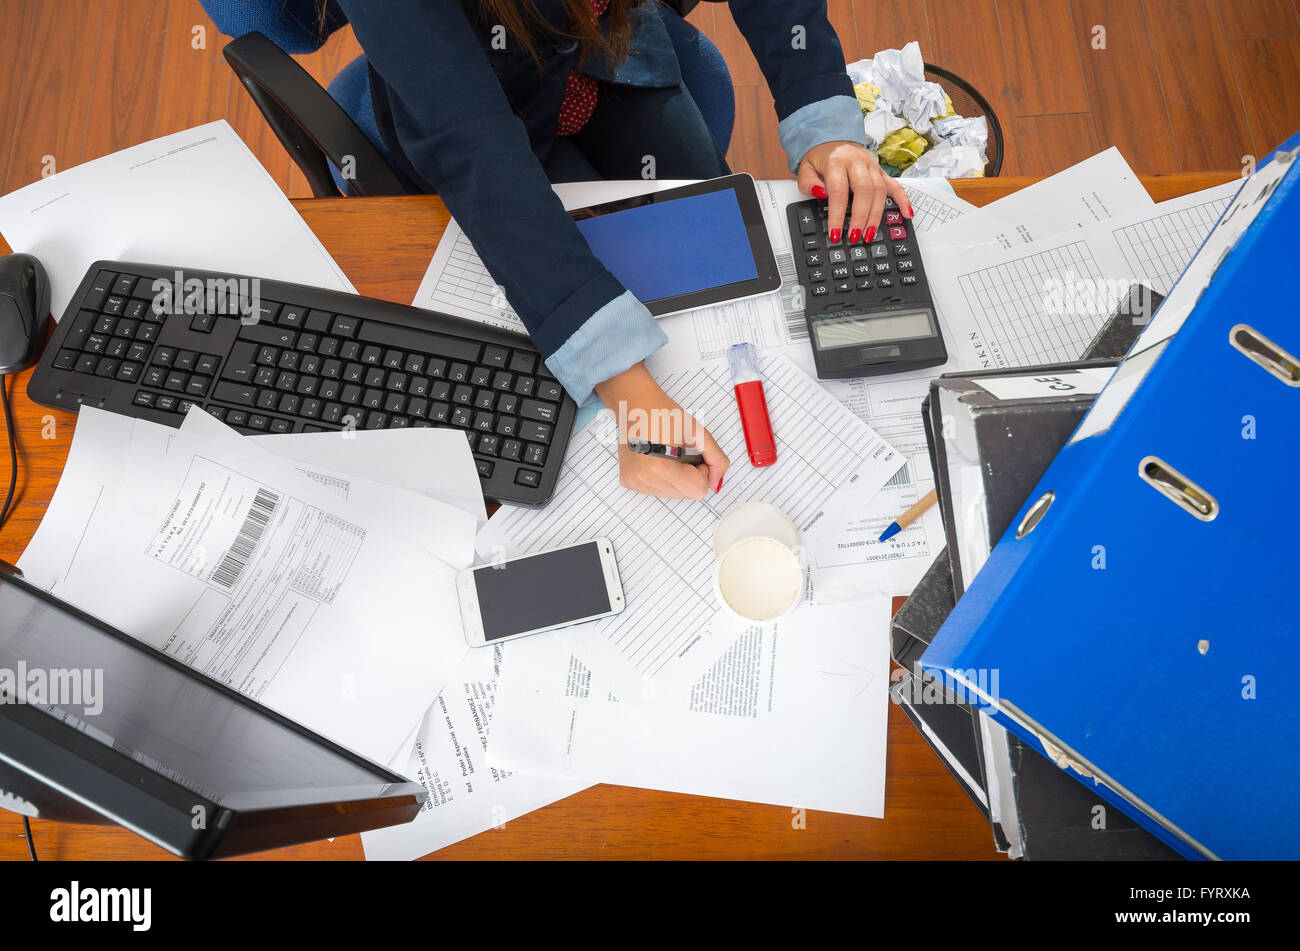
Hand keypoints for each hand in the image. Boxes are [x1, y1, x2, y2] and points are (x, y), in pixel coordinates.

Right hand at [594, 363, 728, 499]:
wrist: (633, 402)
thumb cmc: (661, 412)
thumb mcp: (698, 432)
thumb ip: (716, 460)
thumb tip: (716, 483)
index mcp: (660, 466)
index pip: (697, 491)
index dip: (702, 472)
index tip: (693, 454)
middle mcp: (644, 478)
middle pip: (686, 495)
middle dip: (690, 475)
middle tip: (680, 451)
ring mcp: (635, 482)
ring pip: (673, 495)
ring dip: (677, 478)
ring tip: (667, 453)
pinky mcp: (629, 481)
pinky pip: (658, 490)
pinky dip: (663, 478)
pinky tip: (657, 459)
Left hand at [797, 140, 912, 244]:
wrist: (833, 139)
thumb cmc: (820, 158)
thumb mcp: (805, 168)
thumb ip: (808, 183)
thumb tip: (820, 194)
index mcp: (837, 162)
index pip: (839, 191)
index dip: (838, 215)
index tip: (836, 233)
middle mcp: (857, 162)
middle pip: (864, 191)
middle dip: (861, 217)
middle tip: (856, 236)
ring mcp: (872, 166)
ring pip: (880, 191)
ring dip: (876, 215)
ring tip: (869, 234)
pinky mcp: (881, 171)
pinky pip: (895, 185)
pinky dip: (903, 200)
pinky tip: (907, 214)